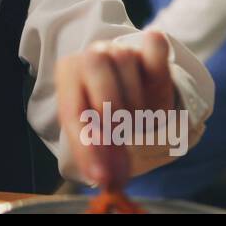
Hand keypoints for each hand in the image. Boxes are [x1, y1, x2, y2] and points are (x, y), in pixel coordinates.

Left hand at [55, 32, 176, 190]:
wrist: (125, 87)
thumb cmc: (104, 112)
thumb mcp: (94, 130)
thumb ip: (98, 153)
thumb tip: (106, 180)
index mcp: (68, 75)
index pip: (73, 110)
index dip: (87, 145)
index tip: (100, 173)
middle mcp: (91, 56)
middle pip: (96, 69)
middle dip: (110, 111)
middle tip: (121, 138)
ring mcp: (120, 49)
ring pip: (125, 61)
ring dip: (134, 99)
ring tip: (135, 118)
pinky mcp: (148, 50)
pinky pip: (155, 45)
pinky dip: (156, 59)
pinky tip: (153, 84)